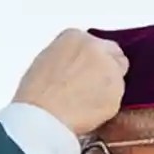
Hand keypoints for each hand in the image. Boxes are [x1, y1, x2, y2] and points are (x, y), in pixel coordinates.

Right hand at [13, 29, 128, 135]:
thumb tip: (73, 67)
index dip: (91, 60)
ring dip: (108, 89)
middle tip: (92, 87)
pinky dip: (107, 106)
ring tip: (85, 103)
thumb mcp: (45, 62)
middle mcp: (96, 48)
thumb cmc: (36, 95)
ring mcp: (109, 69)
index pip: (95, 43)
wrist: (42, 117)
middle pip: (114, 55)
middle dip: (106, 69)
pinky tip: (89, 112)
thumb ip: (66, 57)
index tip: (86, 71)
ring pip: (118, 78)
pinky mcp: (117, 91)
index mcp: (75, 37)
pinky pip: (117, 99)